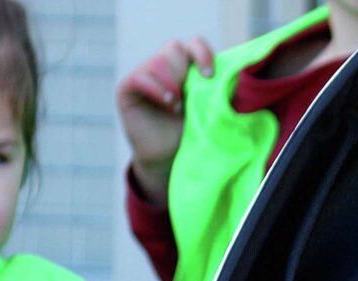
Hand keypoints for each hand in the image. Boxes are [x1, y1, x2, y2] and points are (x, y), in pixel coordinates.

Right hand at [117, 36, 213, 204]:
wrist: (168, 159)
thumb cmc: (189, 134)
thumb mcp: (206, 108)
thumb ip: (213, 88)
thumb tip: (228, 74)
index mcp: (186, 67)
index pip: (194, 44)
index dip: (202, 53)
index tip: (210, 76)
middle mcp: (164, 67)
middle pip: (174, 48)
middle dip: (184, 71)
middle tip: (188, 96)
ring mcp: (144, 75)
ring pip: (159, 61)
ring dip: (171, 82)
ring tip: (176, 105)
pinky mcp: (128, 87)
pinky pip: (140, 77)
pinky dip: (156, 89)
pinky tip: (167, 103)